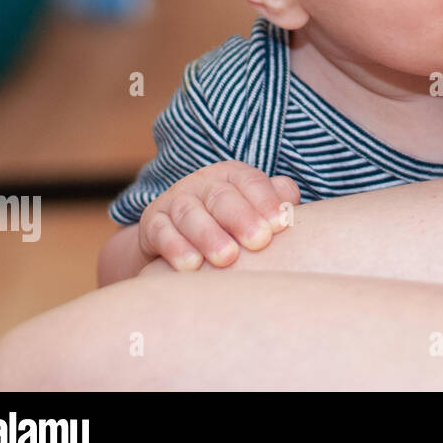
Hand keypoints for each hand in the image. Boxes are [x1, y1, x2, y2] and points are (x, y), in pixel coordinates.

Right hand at [137, 160, 300, 270]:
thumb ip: (278, 203)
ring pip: (190, 214)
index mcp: (233, 176)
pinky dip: (175, 248)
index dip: (267, 201)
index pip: (252, 182)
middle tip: (259, 242)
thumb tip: (290, 209)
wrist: (181, 237)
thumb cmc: (235, 225)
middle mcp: (203, 183)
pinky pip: (161, 232)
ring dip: (209, 236)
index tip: (281, 225)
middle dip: (242, 219)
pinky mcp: (153, 222)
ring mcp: (176, 201)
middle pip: (222, 197)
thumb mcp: (257, 209)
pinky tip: (191, 266)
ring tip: (227, 258)